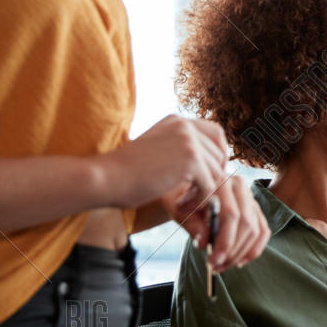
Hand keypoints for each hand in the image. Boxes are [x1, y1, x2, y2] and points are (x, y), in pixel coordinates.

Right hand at [95, 115, 228, 210]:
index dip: (219, 154)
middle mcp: (185, 126)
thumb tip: (209, 163)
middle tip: (197, 194)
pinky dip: (200, 200)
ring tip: (185, 202)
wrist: (106, 178)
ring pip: (216, 173)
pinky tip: (183, 205)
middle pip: (220, 155)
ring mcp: (189, 142)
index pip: (216, 133)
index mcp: (177, 121)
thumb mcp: (156, 150)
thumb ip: (179, 149)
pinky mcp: (191, 161)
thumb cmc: (125, 172)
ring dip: (205, 191)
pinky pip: (210, 186)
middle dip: (213, 176)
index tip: (212, 173)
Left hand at [165, 174, 270, 271]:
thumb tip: (204, 242)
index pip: (231, 214)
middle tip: (216, 267)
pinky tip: (239, 261)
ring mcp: (251, 199)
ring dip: (240, 254)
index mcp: (221, 181)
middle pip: (246, 224)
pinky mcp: (256, 211)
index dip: (224, 241)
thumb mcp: (180, 212)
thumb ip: (193, 226)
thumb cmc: (184, 202)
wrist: (189, 196)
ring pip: (255, 231)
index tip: (212, 261)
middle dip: (232, 251)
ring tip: (222, 266)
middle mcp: (240, 187)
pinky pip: (263, 233)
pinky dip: (253, 250)